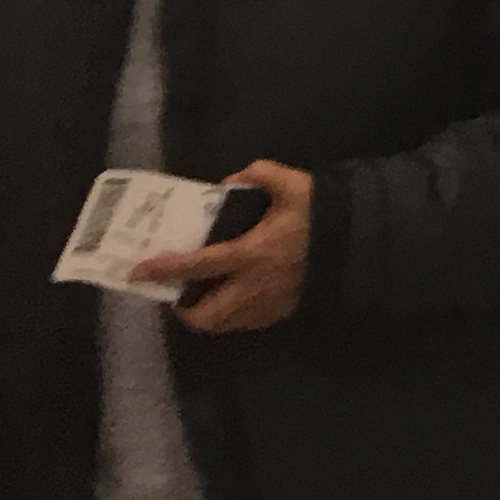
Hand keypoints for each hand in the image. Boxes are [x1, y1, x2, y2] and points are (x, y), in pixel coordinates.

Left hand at [131, 162, 311, 335]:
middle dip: (184, 309)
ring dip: (207, 313)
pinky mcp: (280, 314)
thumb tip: (231, 180)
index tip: (139, 271)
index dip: (166, 269)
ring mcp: (267, 305)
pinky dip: (232, 313)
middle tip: (179, 292)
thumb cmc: (323, 218)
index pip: (199, 265)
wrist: (360, 247)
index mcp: (251, 253)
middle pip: (205, 314)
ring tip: (204, 295)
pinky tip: (237, 294)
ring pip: (223, 324)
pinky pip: (245, 322)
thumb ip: (263, 175)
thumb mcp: (297, 186)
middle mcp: (253, 287)